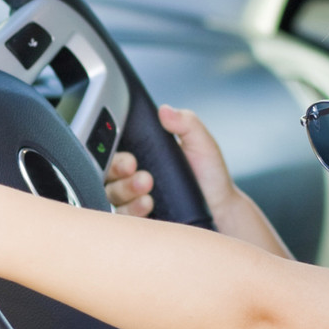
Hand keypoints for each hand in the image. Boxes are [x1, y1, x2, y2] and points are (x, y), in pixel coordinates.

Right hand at [104, 105, 236, 220]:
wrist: (221, 208)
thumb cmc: (209, 175)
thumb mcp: (201, 143)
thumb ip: (186, 123)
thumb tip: (166, 110)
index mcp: (144, 153)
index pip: (116, 148)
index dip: (115, 150)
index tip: (131, 156)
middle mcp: (132, 175)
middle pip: (108, 172)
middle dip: (118, 170)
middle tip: (139, 171)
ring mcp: (132, 197)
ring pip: (112, 194)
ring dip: (126, 190)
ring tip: (148, 189)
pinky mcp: (137, 218)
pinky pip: (122, 216)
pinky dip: (132, 210)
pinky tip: (148, 205)